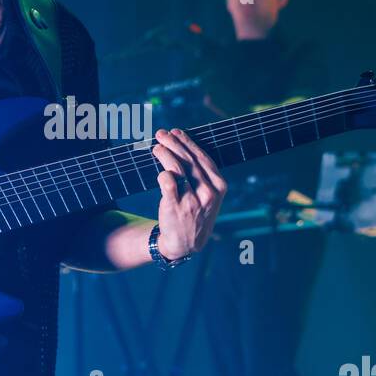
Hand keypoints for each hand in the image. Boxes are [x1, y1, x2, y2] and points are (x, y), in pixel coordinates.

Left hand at [150, 127, 226, 260]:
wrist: (186, 243)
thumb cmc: (196, 212)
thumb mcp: (208, 195)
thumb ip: (201, 173)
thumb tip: (183, 145)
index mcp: (219, 186)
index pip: (202, 157)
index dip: (188, 142)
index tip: (176, 132)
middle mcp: (208, 192)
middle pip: (189, 160)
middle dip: (174, 143)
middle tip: (161, 133)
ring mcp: (192, 201)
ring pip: (177, 169)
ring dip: (165, 154)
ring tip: (156, 146)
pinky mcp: (176, 207)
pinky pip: (167, 183)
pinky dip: (163, 174)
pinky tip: (159, 170)